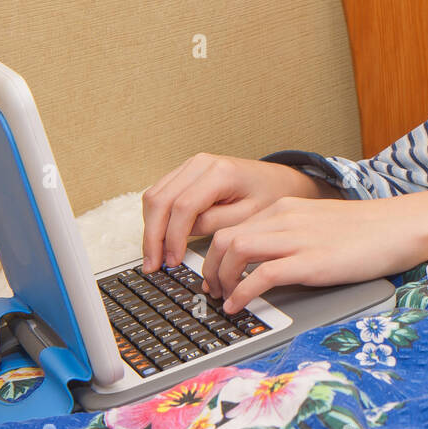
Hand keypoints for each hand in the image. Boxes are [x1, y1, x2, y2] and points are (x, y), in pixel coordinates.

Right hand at [141, 154, 310, 271]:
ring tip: (154, 257)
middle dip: (153, 236)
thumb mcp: (250, 216)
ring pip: (154, 196)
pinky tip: (159, 240)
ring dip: (149, 228)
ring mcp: (190, 165)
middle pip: (160, 200)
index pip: (183, 207)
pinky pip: (160, 193)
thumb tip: (182, 235)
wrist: (278, 180)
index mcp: (220, 172)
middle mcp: (200, 163)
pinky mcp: (185, 172)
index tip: (172, 261)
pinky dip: (155, 218)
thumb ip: (215, 223)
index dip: (172, 237)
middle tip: (153, 265)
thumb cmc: (269, 195)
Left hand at [201, 195, 427, 313]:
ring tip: (224, 301)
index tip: (214, 276)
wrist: (400, 227)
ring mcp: (297, 239)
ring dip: (221, 280)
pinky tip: (240, 306)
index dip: (214, 256)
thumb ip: (290, 236)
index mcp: (284, 209)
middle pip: (225, 238)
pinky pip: (260, 275)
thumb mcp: (318, 225)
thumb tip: (264, 261)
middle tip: (213, 291)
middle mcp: (284, 218)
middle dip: (210, 269)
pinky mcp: (310, 261)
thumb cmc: (366, 232)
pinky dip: (242, 293)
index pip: (232, 226)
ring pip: (235, 251)